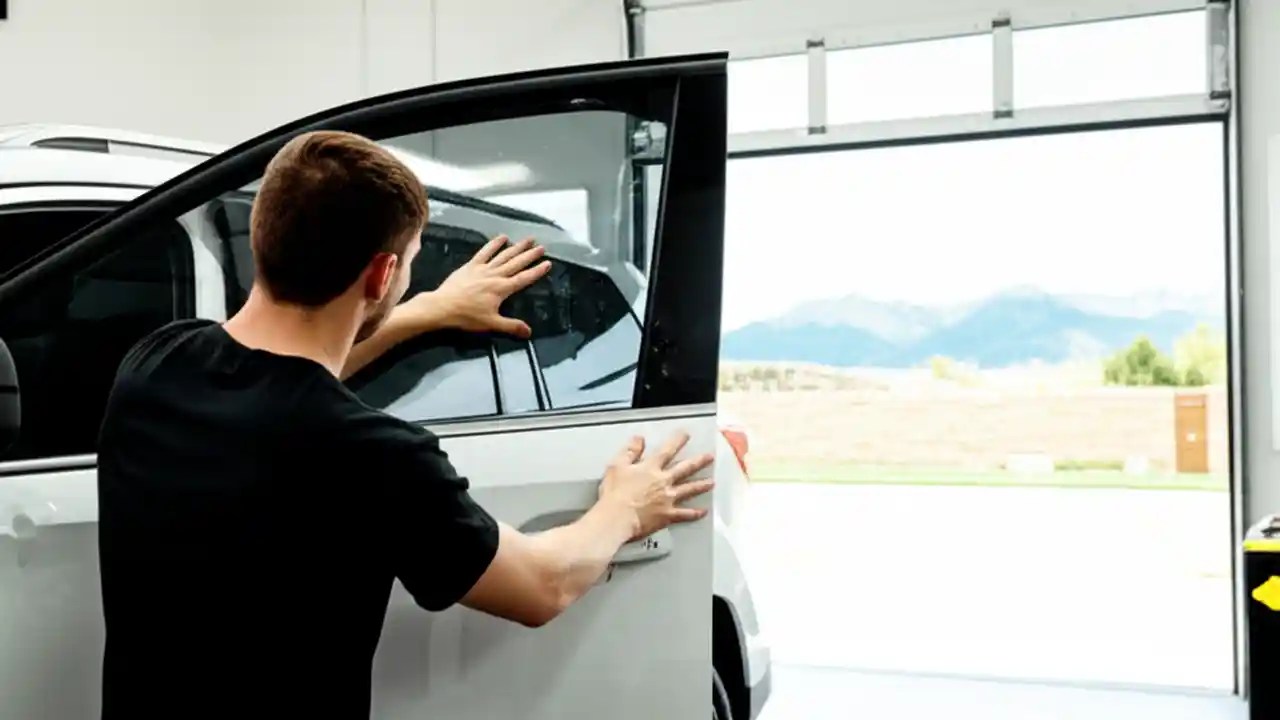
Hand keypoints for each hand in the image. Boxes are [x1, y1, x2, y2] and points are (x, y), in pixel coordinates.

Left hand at [407, 235, 550, 336]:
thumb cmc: (467, 316)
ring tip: (528, 239)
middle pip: (516, 263)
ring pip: (504, 255)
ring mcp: (483, 268)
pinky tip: (502, 237)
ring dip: (517, 247)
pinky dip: (494, 244)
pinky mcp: (471, 265)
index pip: (524, 278)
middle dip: (530, 255)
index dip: (537, 271)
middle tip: (541, 247)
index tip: (547, 263)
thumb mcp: (491, 324)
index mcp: (502, 289)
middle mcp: (495, 275)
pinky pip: (485, 252)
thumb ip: (511, 326)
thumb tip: (529, 332)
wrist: (443, 306)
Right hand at [598, 432, 714, 540]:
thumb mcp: (616, 466)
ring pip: (689, 489)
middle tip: (710, 457)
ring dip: (702, 485)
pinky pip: (684, 514)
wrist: (617, 518)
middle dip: (698, 462)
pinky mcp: (667, 515)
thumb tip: (639, 439)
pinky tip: (703, 512)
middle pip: (685, 469)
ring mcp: (668, 499)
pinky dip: (694, 514)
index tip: (686, 435)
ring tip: (712, 482)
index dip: (677, 441)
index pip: (667, 451)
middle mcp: (663, 481)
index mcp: (650, 468)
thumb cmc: (615, 494)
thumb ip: (630, 451)